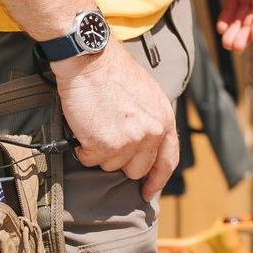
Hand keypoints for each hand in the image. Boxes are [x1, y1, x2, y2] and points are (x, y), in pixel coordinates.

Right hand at [53, 44, 178, 201]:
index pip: (168, 160)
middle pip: (136, 169)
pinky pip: (90, 160)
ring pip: (110, 166)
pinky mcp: (106, 143)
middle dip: (119, 160)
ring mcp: (130, 139)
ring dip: (100, 151)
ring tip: (97, 124)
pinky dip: (83, 148)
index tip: (147, 192)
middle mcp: (153, 131)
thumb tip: (144, 149)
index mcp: (165, 118)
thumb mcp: (147, 97)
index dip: (157, 179)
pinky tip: (85, 127)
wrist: (91, 60)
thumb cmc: (114, 75)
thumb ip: (150, 122)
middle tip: (107, 138)